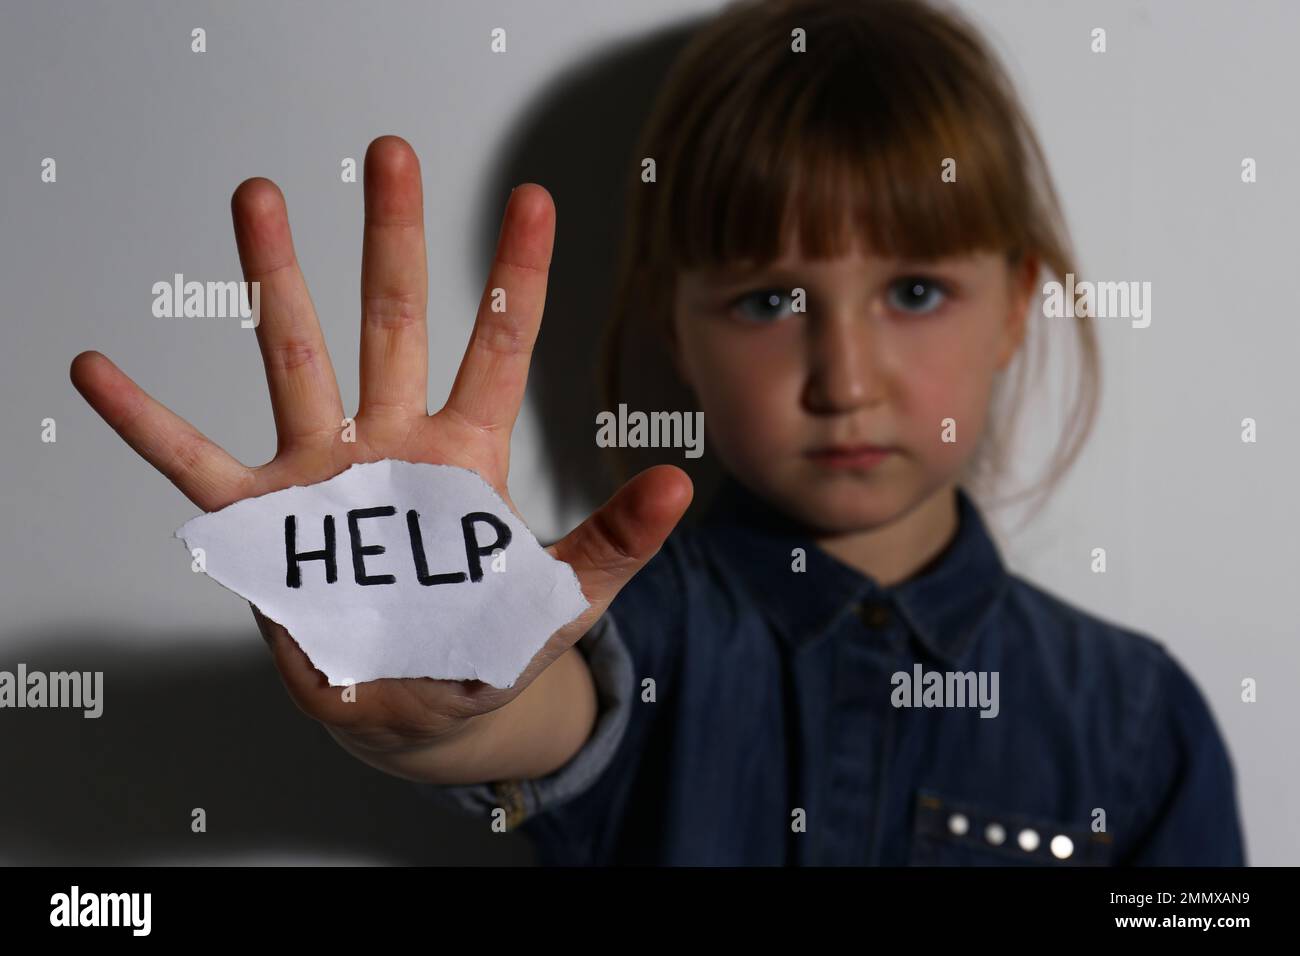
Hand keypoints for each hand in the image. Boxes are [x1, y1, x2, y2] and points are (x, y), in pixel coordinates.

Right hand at [70, 135, 692, 763]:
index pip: (497, 346)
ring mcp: (324, 472)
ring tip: (259, 197)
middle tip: (388, 152)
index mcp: (467, 452)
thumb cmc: (488, 645)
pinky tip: (101, 371)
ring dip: (275, 279)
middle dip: (392, 238)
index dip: (514, 274)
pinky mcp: (265, 522)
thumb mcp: (563, 596)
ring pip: (296, 357)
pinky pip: (195, 465)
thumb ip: (615, 541)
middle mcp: (393, 441)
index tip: (530, 197)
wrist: (417, 706)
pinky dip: (147, 424)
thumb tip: (681, 483)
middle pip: (393, 321)